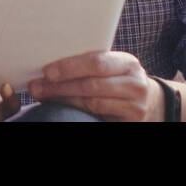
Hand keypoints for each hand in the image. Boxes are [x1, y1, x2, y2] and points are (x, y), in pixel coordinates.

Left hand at [27, 51, 164, 121]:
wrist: (149, 102)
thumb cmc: (119, 79)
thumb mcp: (113, 67)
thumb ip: (91, 63)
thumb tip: (51, 62)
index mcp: (127, 63)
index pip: (96, 62)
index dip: (70, 67)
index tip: (47, 71)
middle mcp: (134, 84)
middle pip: (91, 85)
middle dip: (60, 86)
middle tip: (36, 86)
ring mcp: (134, 106)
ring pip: (92, 104)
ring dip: (64, 101)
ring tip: (43, 96)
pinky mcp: (130, 122)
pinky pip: (98, 117)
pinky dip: (76, 112)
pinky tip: (61, 109)